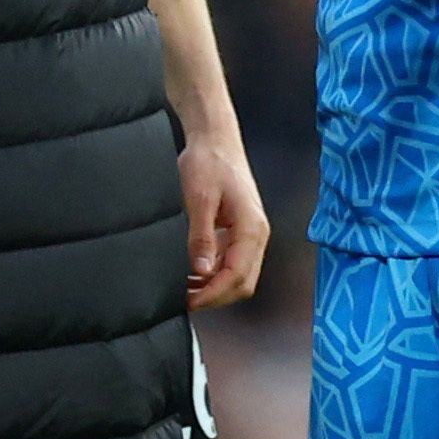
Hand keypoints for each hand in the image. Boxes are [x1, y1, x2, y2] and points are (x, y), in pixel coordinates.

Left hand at [178, 131, 269, 310]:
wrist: (214, 137)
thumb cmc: (208, 161)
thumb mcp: (199, 199)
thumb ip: (201, 236)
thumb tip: (202, 270)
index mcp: (252, 228)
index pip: (237, 276)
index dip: (212, 295)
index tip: (188, 301)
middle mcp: (256, 234)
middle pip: (242, 283)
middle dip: (214, 297)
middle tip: (183, 300)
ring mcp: (248, 233)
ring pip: (237, 276)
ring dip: (212, 287)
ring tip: (183, 289)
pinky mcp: (238, 230)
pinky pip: (230, 262)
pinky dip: (212, 274)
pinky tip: (190, 272)